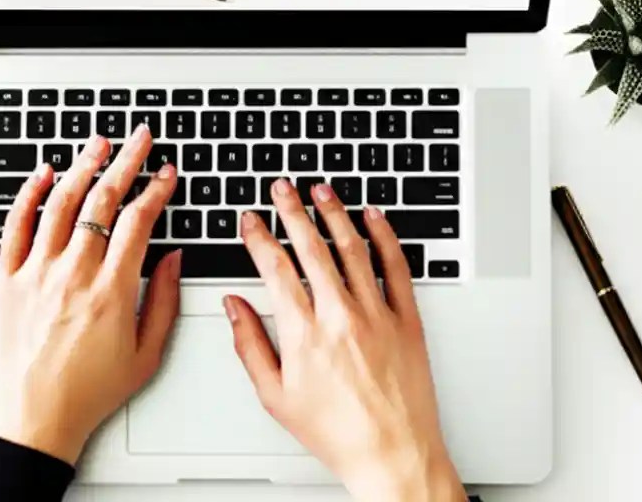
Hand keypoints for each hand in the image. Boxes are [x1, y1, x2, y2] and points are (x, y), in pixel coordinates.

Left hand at [0, 126, 180, 464]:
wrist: (31, 420)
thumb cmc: (87, 395)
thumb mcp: (146, 355)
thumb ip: (163, 301)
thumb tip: (172, 258)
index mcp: (110, 292)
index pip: (139, 221)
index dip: (156, 189)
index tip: (166, 174)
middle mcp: (72, 275)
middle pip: (102, 200)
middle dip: (126, 161)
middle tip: (139, 139)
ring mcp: (35, 274)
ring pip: (60, 203)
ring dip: (83, 167)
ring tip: (99, 145)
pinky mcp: (6, 281)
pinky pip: (15, 226)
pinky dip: (29, 194)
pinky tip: (44, 174)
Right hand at [226, 179, 465, 501]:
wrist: (392, 454)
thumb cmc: (336, 432)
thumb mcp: (276, 396)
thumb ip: (250, 345)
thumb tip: (234, 307)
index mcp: (305, 334)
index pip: (275, 268)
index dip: (259, 237)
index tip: (250, 219)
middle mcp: (341, 317)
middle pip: (312, 248)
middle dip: (292, 211)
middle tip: (282, 187)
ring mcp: (377, 315)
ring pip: (353, 249)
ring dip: (334, 214)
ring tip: (321, 190)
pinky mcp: (407, 321)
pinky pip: (396, 268)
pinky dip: (385, 237)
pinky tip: (374, 217)